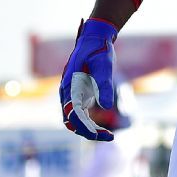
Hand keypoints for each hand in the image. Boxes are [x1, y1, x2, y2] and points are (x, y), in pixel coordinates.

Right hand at [59, 18, 118, 140]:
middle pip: (71, 120)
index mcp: (70, 85)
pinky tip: (103, 127)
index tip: (98, 134)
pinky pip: (79, 114)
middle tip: (109, 137)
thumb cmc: (98, 50)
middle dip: (88, 131)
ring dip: (89, 129)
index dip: (84, 126)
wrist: (93, 39)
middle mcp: (66, 92)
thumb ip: (104, 84)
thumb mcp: (104, 64)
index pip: (73, 112)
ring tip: (108, 135)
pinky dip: (89, 123)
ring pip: (75, 119)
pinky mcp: (77, 94)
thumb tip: (107, 106)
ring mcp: (70, 94)